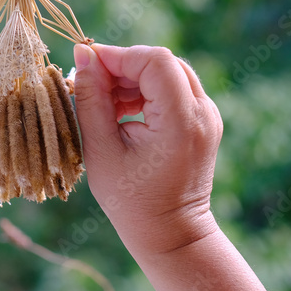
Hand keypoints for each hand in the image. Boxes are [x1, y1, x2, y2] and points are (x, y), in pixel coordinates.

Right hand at [72, 43, 222, 258]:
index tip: (86, 66)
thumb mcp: (101, 150)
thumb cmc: (131, 202)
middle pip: (163, 62)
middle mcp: (202, 112)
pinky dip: (146, 92)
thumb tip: (83, 55)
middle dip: (124, 67)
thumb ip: (91, 98)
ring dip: (133, 80)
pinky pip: (173, 89)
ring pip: (168, 72)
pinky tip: (122, 113)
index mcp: (181, 121)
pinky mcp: (202, 121)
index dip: (118, 56)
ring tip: (105, 105)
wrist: (172, 235)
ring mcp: (207, 116)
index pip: (154, 62)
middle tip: (92, 87)